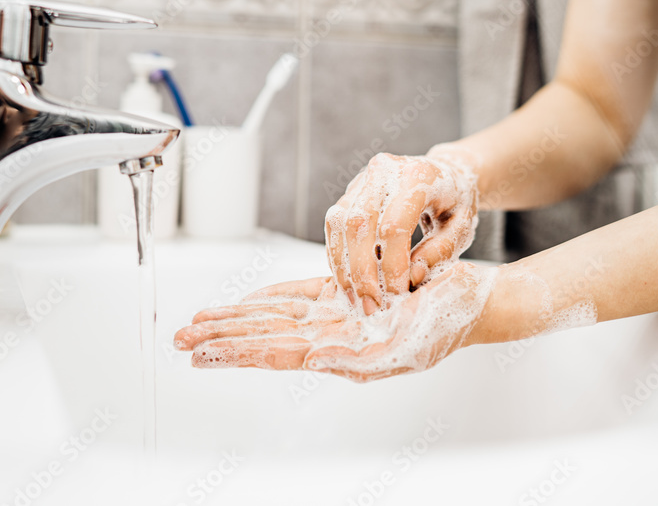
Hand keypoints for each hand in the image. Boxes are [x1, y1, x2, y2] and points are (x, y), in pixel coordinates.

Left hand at [173, 261, 496, 382]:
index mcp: (344, 352)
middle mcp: (333, 337)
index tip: (202, 353)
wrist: (476, 302)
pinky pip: (297, 299)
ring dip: (236, 320)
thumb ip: (359, 355)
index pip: (276, 352)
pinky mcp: (344, 299)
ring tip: (199, 325)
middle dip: (222, 337)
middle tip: (181, 340)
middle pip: (264, 336)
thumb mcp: (408, 341)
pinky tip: (247, 304)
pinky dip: (268, 300)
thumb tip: (312, 360)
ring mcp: (337, 319)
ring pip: (273, 318)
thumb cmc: (450, 321)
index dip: (238, 350)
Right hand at [325, 150, 478, 313]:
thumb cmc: (457, 201)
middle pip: (359, 224)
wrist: (447, 171)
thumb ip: (440, 252)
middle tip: (371, 305)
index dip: (391, 266)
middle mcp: (384, 170)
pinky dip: (338, 254)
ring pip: (338, 222)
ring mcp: (363, 177)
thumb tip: (411, 278)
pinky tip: (349, 279)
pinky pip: (334, 223)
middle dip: (362, 272)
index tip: (397, 296)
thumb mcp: (462, 228)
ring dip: (343, 265)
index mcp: (418, 176)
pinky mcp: (351, 189)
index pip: (394, 226)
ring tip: (356, 297)